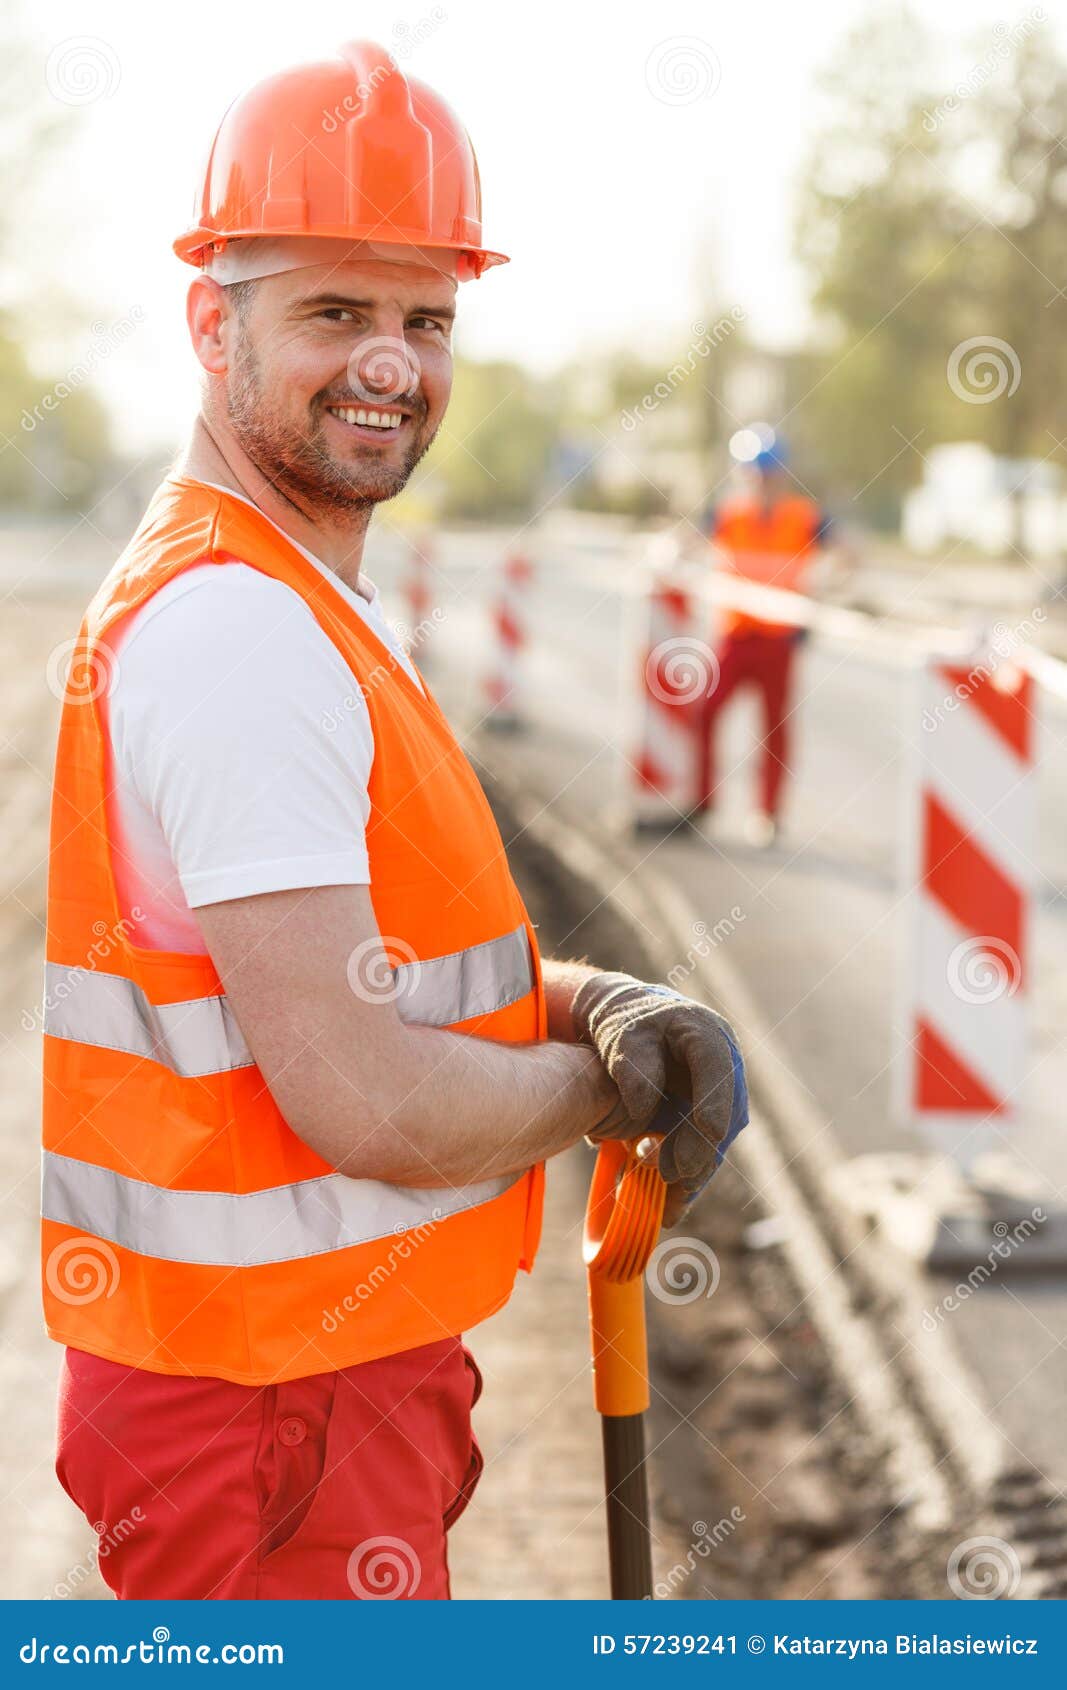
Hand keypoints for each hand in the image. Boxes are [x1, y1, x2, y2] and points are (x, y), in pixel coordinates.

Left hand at [572, 973, 748, 1214]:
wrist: (622, 1023)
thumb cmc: (621, 1022)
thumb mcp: (621, 1035)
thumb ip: (633, 1066)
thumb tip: (643, 1111)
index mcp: (705, 1033)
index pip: (718, 1068)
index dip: (717, 1101)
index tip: (711, 1131)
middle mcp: (722, 1066)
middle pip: (725, 1112)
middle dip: (701, 1147)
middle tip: (672, 1173)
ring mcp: (718, 1095)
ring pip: (717, 1140)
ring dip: (695, 1171)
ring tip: (668, 1201)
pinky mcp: (705, 1118)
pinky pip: (703, 1151)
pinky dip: (688, 1178)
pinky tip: (670, 1206)